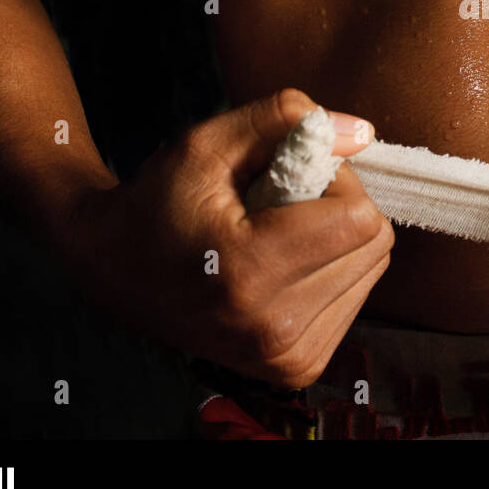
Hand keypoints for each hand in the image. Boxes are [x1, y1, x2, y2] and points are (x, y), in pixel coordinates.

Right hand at [59, 89, 392, 388]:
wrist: (113, 270)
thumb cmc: (159, 200)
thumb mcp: (206, 143)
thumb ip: (283, 121)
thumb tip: (363, 133)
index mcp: (247, 272)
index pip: (359, 218)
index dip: (335, 181)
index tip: (291, 176)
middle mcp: (270, 328)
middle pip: (375, 245)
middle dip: (341, 208)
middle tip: (284, 204)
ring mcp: (284, 357)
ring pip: (371, 271)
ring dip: (337, 241)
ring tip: (277, 235)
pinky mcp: (296, 368)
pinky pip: (356, 299)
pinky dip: (331, 271)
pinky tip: (282, 264)